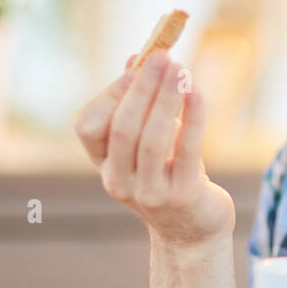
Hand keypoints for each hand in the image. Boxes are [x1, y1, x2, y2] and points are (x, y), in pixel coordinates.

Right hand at [73, 51, 233, 246]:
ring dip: (166, 99)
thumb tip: (138, 56)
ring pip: (151, 139)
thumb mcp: (151, 140)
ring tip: (182, 70)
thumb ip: (141, 102)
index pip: (88, 125)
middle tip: (163, 57)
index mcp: (103, 164)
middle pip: (122, 127)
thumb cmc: (170, 174)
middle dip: (142, 88)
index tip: (137, 65)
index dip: (110, 93)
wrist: (193, 231)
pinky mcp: (182, 196)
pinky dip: (191, 118)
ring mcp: (149, 192)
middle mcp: (118, 180)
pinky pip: (186, 151)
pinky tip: (198, 93)